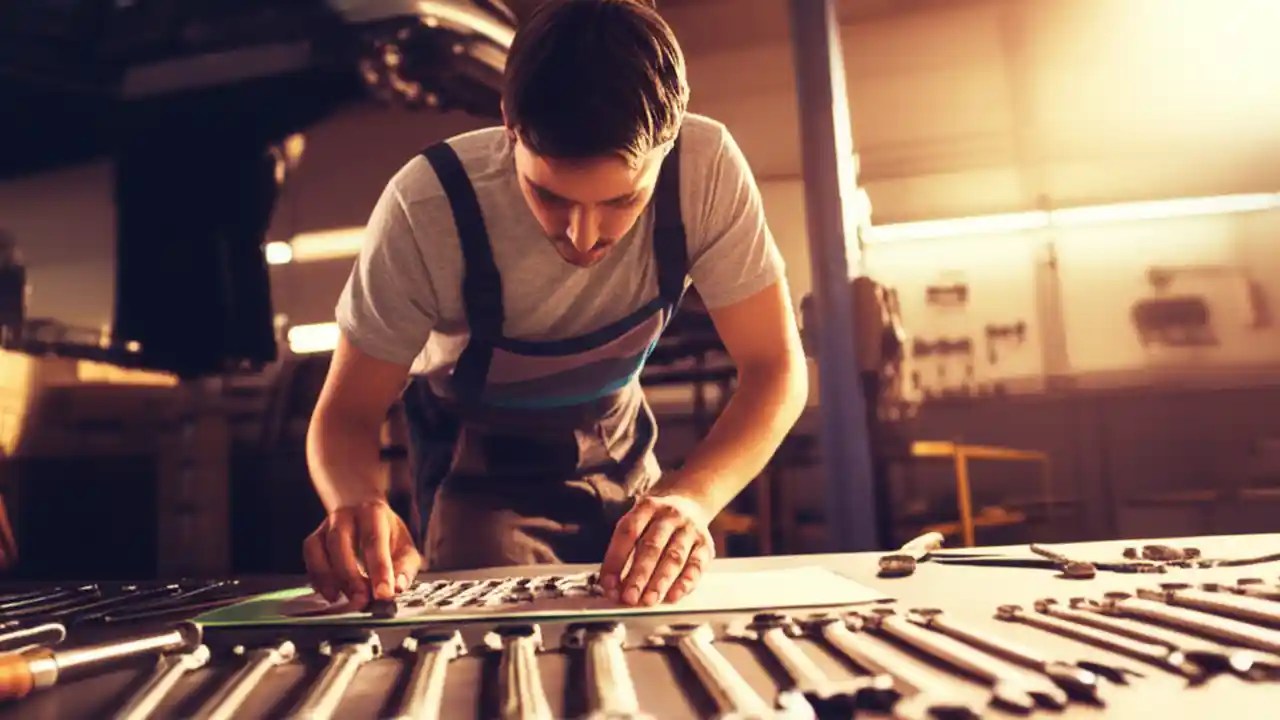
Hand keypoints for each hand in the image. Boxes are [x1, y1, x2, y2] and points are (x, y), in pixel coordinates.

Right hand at [302, 499, 420, 610]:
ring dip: (331, 580)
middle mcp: (345, 516)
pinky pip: (310, 559)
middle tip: (362, 600)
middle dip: (350, 576)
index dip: (379, 570)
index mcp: (373, 512)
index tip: (383, 594)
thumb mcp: (405, 547)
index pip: (374, 541)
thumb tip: (398, 587)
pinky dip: (318, 579)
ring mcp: (326, 527)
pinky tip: (332, 594)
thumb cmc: (387, 534)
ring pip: (319, 551)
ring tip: (347, 600)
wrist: (365, 514)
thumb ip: (404, 568)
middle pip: (340, 543)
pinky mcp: (314, 539)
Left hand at [599, 492, 714, 605]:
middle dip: (639, 575)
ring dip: (660, 581)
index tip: (608, 584)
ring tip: (648, 601)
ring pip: (674, 557)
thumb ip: (624, 553)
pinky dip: (685, 583)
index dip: (616, 559)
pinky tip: (674, 596)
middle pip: (652, 546)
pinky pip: (696, 566)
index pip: (628, 532)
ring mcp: (690, 529)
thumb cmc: (654, 523)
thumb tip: (613, 587)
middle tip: (629, 597)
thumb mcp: (637, 524)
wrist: (689, 504)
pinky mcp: (706, 545)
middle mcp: (670, 515)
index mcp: (647, 506)